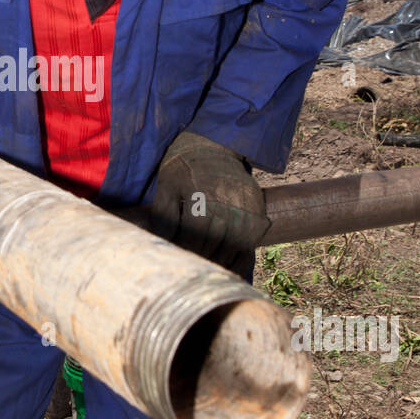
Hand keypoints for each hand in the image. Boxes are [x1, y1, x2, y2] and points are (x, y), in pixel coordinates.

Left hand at [150, 131, 267, 274]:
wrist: (214, 146)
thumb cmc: (184, 167)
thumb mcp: (166, 185)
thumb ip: (163, 215)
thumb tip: (162, 242)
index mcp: (202, 198)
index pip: (195, 237)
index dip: (186, 252)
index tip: (179, 261)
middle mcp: (227, 203)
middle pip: (216, 245)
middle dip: (203, 260)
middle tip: (192, 271)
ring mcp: (246, 206)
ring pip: (237, 246)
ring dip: (223, 262)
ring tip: (211, 273)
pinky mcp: (257, 208)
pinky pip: (253, 240)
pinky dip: (243, 257)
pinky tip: (232, 267)